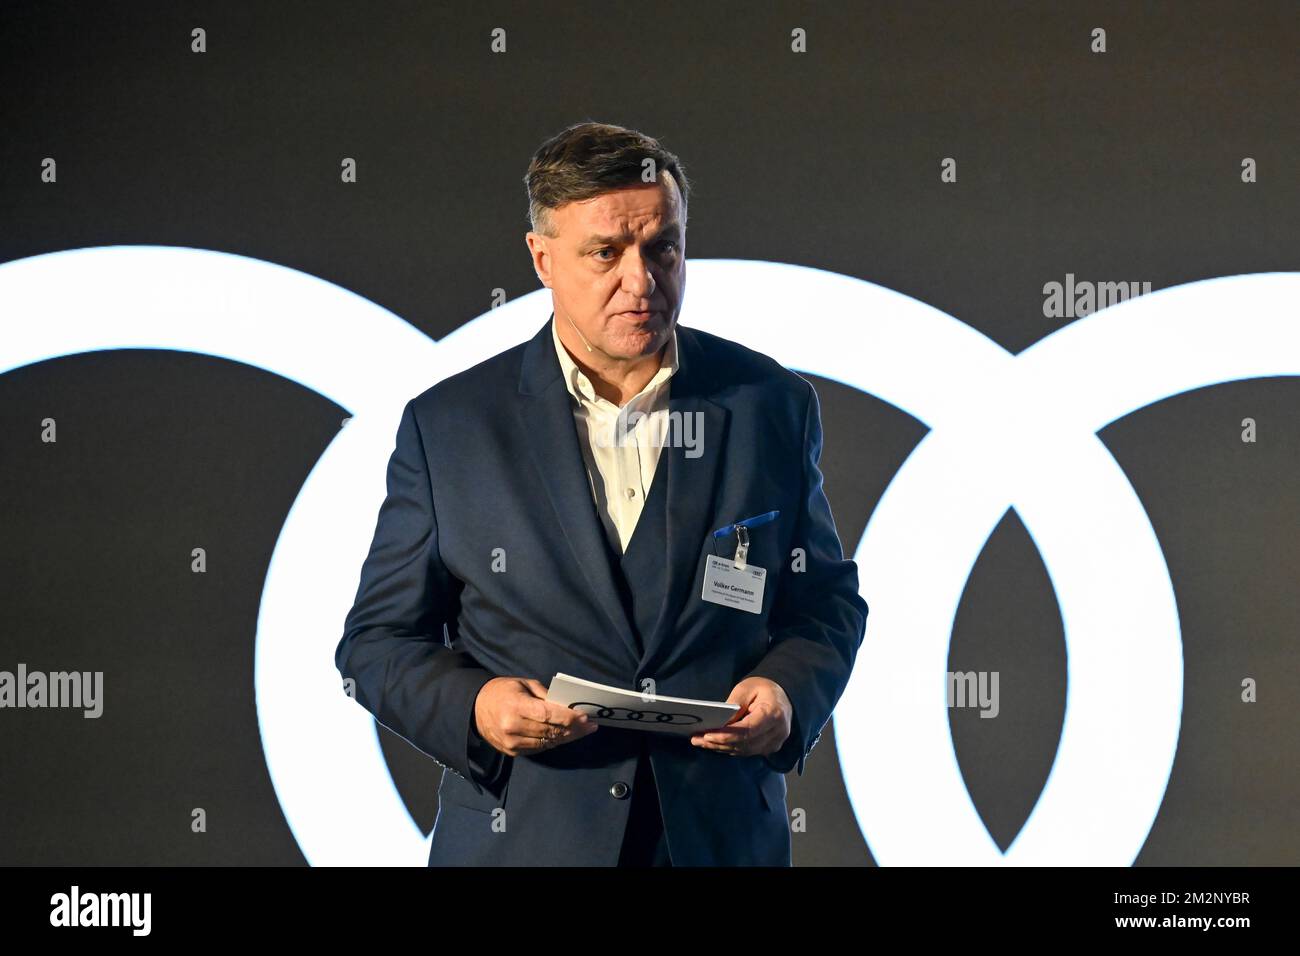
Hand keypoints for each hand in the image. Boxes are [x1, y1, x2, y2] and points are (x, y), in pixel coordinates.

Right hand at [473, 677, 598, 756]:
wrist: (475, 708)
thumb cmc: (503, 691)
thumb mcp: (524, 684)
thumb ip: (545, 695)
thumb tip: (568, 706)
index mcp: (515, 706)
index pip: (548, 715)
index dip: (569, 718)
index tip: (586, 718)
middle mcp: (513, 727)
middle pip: (550, 731)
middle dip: (574, 729)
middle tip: (591, 726)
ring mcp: (512, 743)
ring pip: (548, 743)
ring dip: (567, 737)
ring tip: (582, 731)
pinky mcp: (513, 752)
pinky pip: (540, 748)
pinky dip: (554, 742)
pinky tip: (565, 736)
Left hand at [690, 676, 791, 756]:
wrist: (783, 697)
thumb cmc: (764, 688)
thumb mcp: (747, 688)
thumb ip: (735, 705)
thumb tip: (720, 723)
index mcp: (774, 714)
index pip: (748, 730)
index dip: (727, 735)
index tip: (707, 734)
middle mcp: (777, 732)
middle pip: (744, 743)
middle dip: (718, 742)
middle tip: (696, 739)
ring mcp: (775, 743)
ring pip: (744, 750)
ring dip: (721, 747)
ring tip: (700, 742)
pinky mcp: (769, 748)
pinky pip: (747, 752)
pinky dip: (729, 748)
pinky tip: (714, 744)